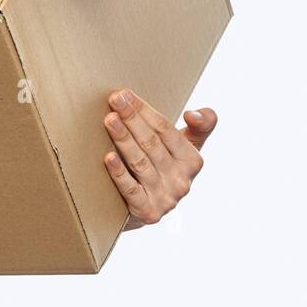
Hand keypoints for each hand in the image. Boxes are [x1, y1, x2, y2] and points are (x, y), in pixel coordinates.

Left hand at [100, 88, 216, 228]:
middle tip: (115, 100)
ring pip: (140, 163)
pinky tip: (108, 157)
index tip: (125, 94)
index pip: (166, 130)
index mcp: (192, 160)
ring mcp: (165, 198)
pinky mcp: (147, 212)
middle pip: (152, 143)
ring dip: (124, 139)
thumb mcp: (186, 149)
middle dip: (131, 119)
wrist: (146, 210)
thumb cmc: (164, 170)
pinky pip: (131, 189)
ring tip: (109, 120)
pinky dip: (119, 172)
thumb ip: (199, 128)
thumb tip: (193, 114)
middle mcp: (181, 180)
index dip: (145, 111)